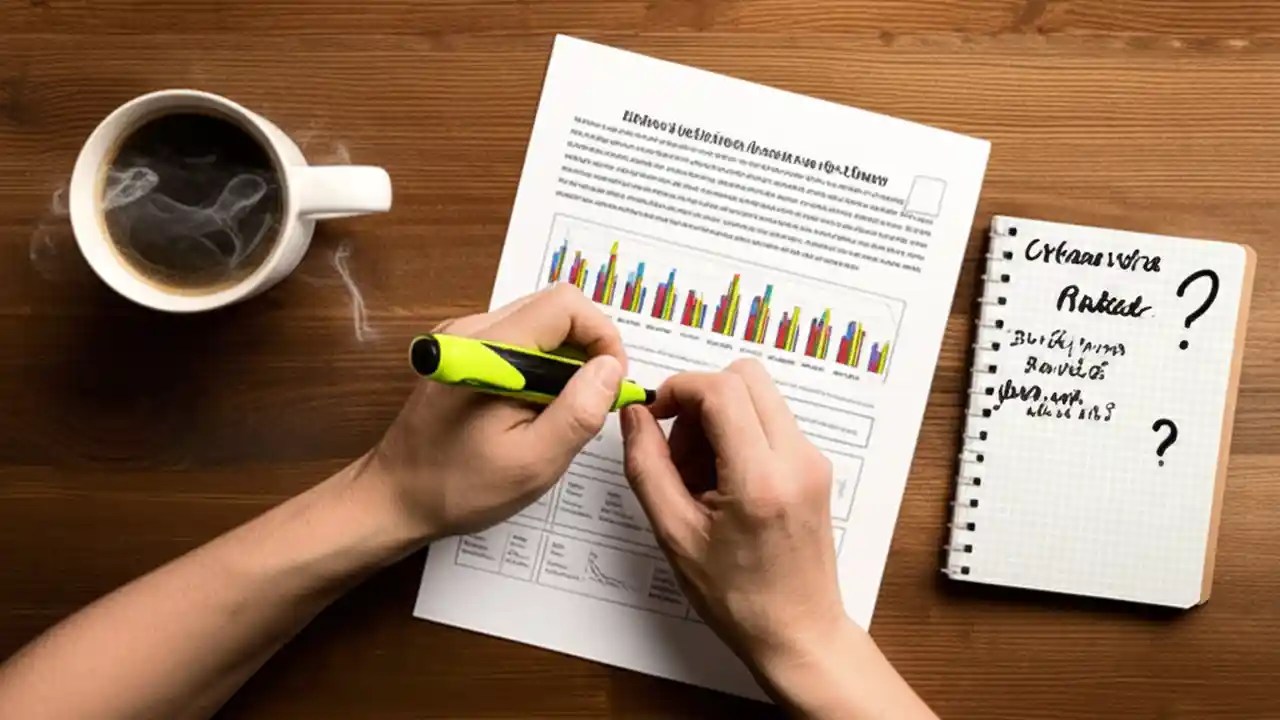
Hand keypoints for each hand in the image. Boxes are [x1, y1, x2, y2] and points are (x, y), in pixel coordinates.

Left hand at [367, 284, 626, 540]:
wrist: (394, 498)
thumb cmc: (458, 487)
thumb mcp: (533, 461)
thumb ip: (577, 411)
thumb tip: (611, 368)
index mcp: (489, 347)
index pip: (566, 304)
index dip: (602, 337)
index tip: (609, 384)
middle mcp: (474, 329)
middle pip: (555, 309)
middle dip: (587, 351)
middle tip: (589, 404)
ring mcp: (465, 339)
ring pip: (540, 327)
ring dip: (564, 364)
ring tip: (558, 414)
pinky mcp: (464, 354)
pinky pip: (520, 344)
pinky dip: (541, 371)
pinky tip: (533, 412)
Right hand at [620, 360, 842, 667]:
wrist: (798, 633)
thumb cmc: (737, 597)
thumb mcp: (675, 535)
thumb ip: (647, 466)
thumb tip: (634, 414)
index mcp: (762, 478)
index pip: (721, 390)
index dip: (678, 389)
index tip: (653, 416)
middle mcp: (797, 458)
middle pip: (744, 376)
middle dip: (700, 399)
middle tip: (678, 450)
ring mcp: (813, 459)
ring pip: (758, 396)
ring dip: (719, 417)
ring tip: (698, 477)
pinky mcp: (815, 465)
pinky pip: (770, 421)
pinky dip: (739, 433)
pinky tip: (722, 484)